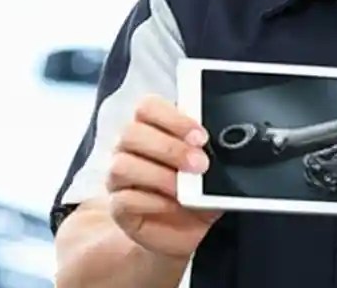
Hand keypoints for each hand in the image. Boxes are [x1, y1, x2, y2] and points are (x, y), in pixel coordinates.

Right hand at [106, 94, 221, 258]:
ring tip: (185, 188)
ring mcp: (118, 178)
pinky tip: (171, 205)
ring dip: (159, 175)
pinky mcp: (117, 207)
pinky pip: (124, 199)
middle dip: (170, 148)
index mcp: (151, 127)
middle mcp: (129, 148)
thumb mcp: (211, 169)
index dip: (173, 118)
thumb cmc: (198, 190)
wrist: (190, 229)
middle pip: (131, 133)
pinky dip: (151, 202)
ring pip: (122, 165)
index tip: (201, 136)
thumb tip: (219, 145)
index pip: (147, 107)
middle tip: (200, 164)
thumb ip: (209, 151)